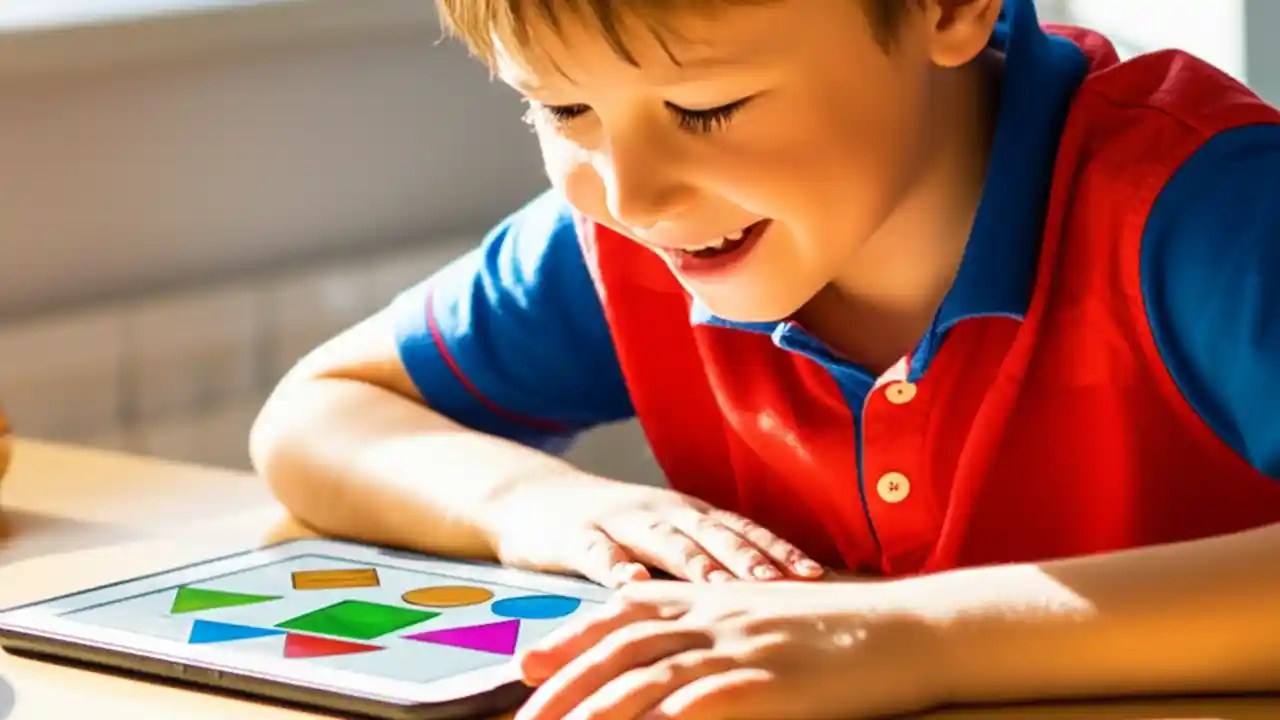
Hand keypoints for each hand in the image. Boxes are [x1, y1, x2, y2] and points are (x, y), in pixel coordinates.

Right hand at [481, 472, 824, 586]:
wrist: (532, 498)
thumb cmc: (613, 528)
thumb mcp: (664, 537)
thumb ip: (707, 559)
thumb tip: (772, 595)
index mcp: (689, 514)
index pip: (743, 531)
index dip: (780, 551)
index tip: (819, 577)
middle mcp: (662, 512)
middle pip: (714, 536)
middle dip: (752, 560)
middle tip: (787, 586)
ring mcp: (619, 522)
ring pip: (664, 543)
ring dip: (694, 565)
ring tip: (722, 590)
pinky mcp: (576, 537)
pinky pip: (597, 553)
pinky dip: (614, 569)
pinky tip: (631, 587)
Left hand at [514, 580, 946, 719]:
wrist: (909, 626)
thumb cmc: (838, 627)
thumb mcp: (764, 613)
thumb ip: (711, 623)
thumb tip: (664, 647)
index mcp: (713, 599)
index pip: (624, 614)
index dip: (572, 636)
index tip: (529, 664)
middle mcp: (718, 618)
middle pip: (624, 648)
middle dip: (567, 682)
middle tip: (525, 716)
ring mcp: (745, 650)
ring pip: (653, 677)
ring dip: (600, 709)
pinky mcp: (777, 685)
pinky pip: (712, 700)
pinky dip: (673, 716)